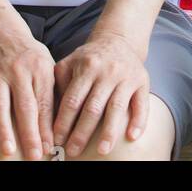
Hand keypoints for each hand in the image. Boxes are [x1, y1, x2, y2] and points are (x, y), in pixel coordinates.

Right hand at [0, 27, 55, 159]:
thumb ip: (51, 93)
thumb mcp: (46, 67)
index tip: (47, 148)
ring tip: (7, 149)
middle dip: (29, 133)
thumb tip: (58, 127)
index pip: (44, 103)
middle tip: (33, 156)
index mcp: (39, 69)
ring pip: (0, 104)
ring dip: (4, 128)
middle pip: (25, 106)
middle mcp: (18, 71)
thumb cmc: (29, 57)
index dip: (46, 127)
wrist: (3, 33)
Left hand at [52, 31, 149, 157]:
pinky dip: (138, 121)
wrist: (118, 39)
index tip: (57, 140)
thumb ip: (60, 84)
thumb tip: (49, 115)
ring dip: (109, 131)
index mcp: (87, 66)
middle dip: (82, 133)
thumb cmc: (90, 57)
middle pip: (93, 107)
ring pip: (117, 107)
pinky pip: (142, 103)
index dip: (64, 122)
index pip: (73, 100)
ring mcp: (126, 76)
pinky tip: (132, 136)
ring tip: (102, 151)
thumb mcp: (71, 62)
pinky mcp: (142, 81)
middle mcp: (107, 71)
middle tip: (73, 151)